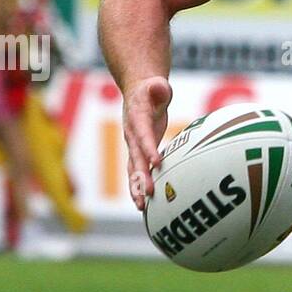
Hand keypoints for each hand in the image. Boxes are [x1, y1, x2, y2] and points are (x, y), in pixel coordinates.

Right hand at [123, 75, 171, 208]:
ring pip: (133, 169)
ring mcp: (133, 145)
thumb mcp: (156, 85)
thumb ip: (158, 88)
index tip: (156, 162)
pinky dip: (139, 186)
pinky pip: (137, 171)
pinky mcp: (137, 152)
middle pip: (136, 157)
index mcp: (137, 118)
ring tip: (141, 206)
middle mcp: (131, 135)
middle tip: (148, 192)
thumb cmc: (152, 89)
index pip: (143, 134)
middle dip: (141, 175)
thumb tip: (160, 88)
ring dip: (136, 187)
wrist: (138, 92)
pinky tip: (144, 204)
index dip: (148, 147)